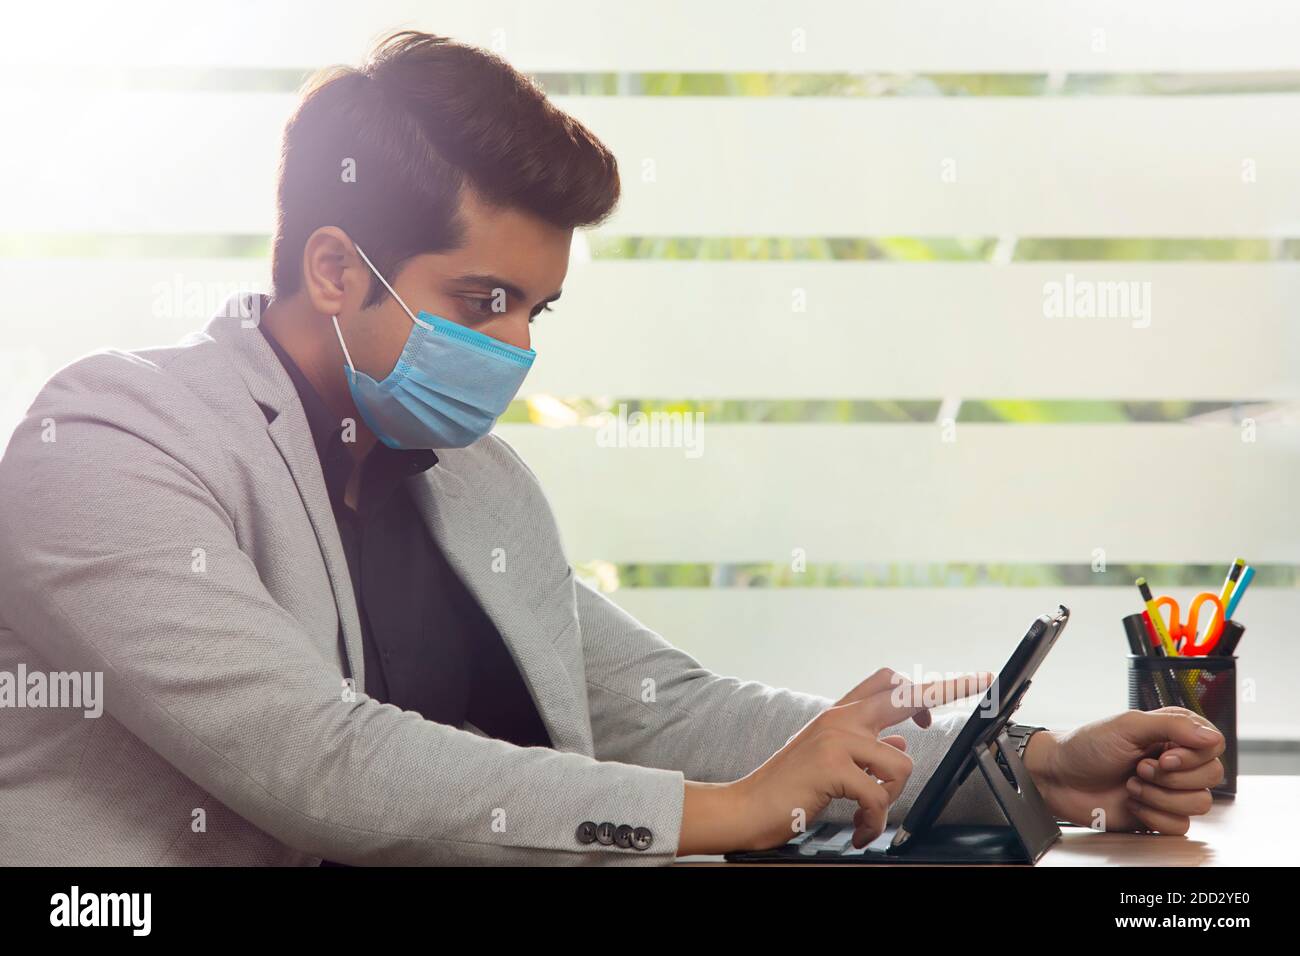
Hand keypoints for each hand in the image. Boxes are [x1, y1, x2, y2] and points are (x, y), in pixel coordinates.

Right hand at [678, 668, 992, 854]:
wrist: (744, 806)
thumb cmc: (786, 787)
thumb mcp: (828, 760)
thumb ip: (863, 746)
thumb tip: (898, 742)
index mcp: (840, 714)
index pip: (888, 683)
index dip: (927, 684)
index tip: (967, 681)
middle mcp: (840, 718)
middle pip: (906, 693)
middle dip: (948, 689)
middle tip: (982, 681)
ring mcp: (835, 738)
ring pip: (901, 763)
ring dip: (891, 798)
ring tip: (867, 813)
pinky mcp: (831, 766)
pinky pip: (878, 795)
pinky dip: (873, 820)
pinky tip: (859, 828)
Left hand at [1023, 707, 1223, 834]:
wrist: (1059, 779)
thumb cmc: (1086, 746)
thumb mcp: (1128, 725)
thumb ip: (1173, 725)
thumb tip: (1212, 737)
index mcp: (1173, 733)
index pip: (1214, 745)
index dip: (1193, 755)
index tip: (1164, 756)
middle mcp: (1176, 761)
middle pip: (1212, 776)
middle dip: (1171, 777)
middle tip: (1140, 768)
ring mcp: (1169, 790)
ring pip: (1199, 803)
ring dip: (1160, 796)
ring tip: (1132, 785)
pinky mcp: (1160, 815)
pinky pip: (1181, 826)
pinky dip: (1154, 816)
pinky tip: (1132, 803)